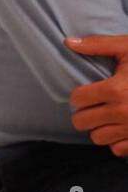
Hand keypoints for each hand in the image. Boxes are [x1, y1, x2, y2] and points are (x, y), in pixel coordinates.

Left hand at [66, 34, 127, 154]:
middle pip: (82, 122)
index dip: (80, 95)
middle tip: (94, 106)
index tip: (88, 93)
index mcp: (116, 90)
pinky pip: (117, 149)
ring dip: (99, 128)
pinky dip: (117, 141)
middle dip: (84, 113)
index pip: (78, 99)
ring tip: (108, 117)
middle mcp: (123, 112)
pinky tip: (122, 128)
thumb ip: (98, 45)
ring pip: (97, 138)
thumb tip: (68, 42)